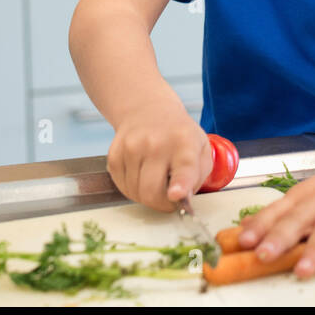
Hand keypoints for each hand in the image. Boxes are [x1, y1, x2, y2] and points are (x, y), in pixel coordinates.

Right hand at [106, 92, 211, 211]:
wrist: (149, 110)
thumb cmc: (179, 135)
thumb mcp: (201, 149)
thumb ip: (197, 176)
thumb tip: (183, 200)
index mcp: (184, 142)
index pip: (183, 167)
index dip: (180, 184)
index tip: (175, 195)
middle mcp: (156, 143)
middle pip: (152, 191)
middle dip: (162, 204)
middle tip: (169, 198)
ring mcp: (132, 147)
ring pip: (135, 192)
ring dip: (146, 196)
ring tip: (155, 179)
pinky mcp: (114, 154)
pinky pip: (121, 187)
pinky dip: (132, 188)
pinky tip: (141, 174)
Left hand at [237, 152, 314, 277]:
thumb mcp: (305, 196)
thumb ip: (278, 214)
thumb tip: (244, 228)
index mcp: (303, 195)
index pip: (278, 210)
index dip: (261, 226)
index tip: (244, 242)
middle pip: (299, 218)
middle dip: (280, 238)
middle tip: (264, 256)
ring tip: (302, 270)